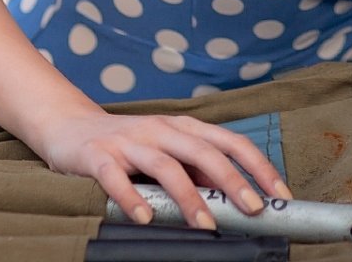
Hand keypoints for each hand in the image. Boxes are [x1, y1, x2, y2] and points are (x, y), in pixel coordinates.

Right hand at [34, 110, 293, 229]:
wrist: (71, 126)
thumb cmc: (130, 145)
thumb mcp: (169, 151)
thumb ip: (198, 171)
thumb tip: (235, 198)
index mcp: (185, 128)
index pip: (231, 142)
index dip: (258, 166)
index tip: (280, 194)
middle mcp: (161, 130)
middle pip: (205, 153)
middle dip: (232, 182)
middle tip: (252, 209)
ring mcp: (130, 141)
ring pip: (166, 166)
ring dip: (189, 197)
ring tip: (206, 224)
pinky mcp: (98, 155)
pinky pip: (116, 177)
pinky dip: (131, 198)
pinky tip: (144, 217)